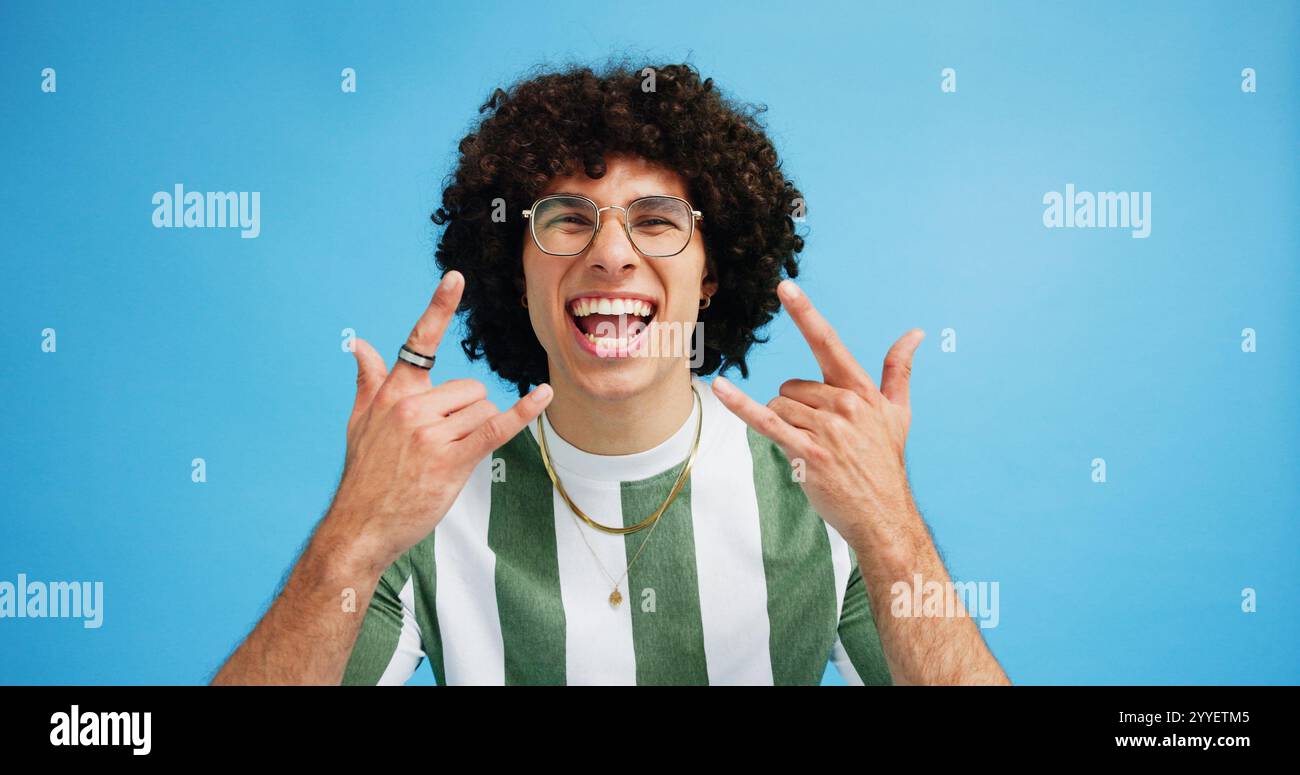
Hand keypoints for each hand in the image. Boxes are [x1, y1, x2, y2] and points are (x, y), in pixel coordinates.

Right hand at [327, 270, 552, 569]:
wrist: (361, 525)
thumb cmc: (364, 475)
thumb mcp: (359, 423)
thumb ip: (369, 381)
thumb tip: (360, 344)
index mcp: (394, 393)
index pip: (419, 342)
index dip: (439, 308)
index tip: (456, 278)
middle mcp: (413, 407)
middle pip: (471, 388)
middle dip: (469, 413)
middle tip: (446, 443)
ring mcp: (432, 432)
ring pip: (484, 410)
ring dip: (478, 432)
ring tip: (449, 458)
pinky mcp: (452, 458)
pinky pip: (496, 427)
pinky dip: (523, 413)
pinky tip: (544, 396)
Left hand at [711, 279, 922, 553]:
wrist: (883, 514)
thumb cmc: (885, 463)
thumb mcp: (898, 413)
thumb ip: (899, 370)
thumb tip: (916, 333)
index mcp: (861, 391)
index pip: (828, 343)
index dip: (805, 314)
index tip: (784, 287)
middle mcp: (843, 405)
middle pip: (792, 386)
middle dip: (796, 409)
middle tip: (821, 437)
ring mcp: (824, 429)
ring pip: (779, 406)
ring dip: (786, 426)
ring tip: (813, 450)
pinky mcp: (806, 452)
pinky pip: (765, 421)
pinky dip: (740, 405)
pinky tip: (720, 387)